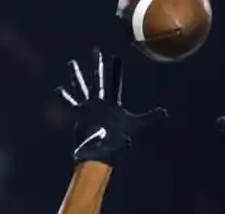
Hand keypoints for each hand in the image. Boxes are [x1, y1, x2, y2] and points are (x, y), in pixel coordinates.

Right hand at [57, 49, 166, 165]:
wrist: (104, 153)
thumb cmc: (120, 142)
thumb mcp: (137, 125)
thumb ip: (151, 117)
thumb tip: (165, 112)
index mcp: (113, 103)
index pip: (115, 82)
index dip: (116, 70)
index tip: (116, 57)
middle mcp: (101, 103)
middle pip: (99, 79)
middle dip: (98, 65)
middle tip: (95, 49)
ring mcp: (89, 108)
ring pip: (82, 87)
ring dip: (77, 75)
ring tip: (72, 63)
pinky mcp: (80, 115)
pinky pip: (70, 103)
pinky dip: (65, 96)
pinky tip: (58, 88)